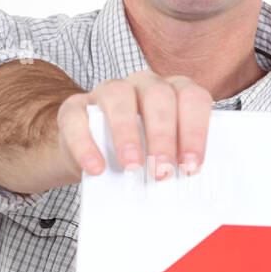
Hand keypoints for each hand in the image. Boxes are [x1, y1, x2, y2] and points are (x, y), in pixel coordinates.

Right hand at [55, 69, 213, 180]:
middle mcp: (143, 84)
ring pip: (118, 96)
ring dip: (127, 132)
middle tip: (162, 172)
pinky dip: (86, 144)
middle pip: (158, 95)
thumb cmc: (138, 154)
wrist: (94, 156)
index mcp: (173, 92)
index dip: (195, 131)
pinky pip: (78, 117)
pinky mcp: (75, 106)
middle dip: (163, 135)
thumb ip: (174, 162)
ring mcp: (107, 91)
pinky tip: (96, 167)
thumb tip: (186, 187)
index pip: (192, 98)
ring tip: (132, 166)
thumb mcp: (160, 156)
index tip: (191, 165)